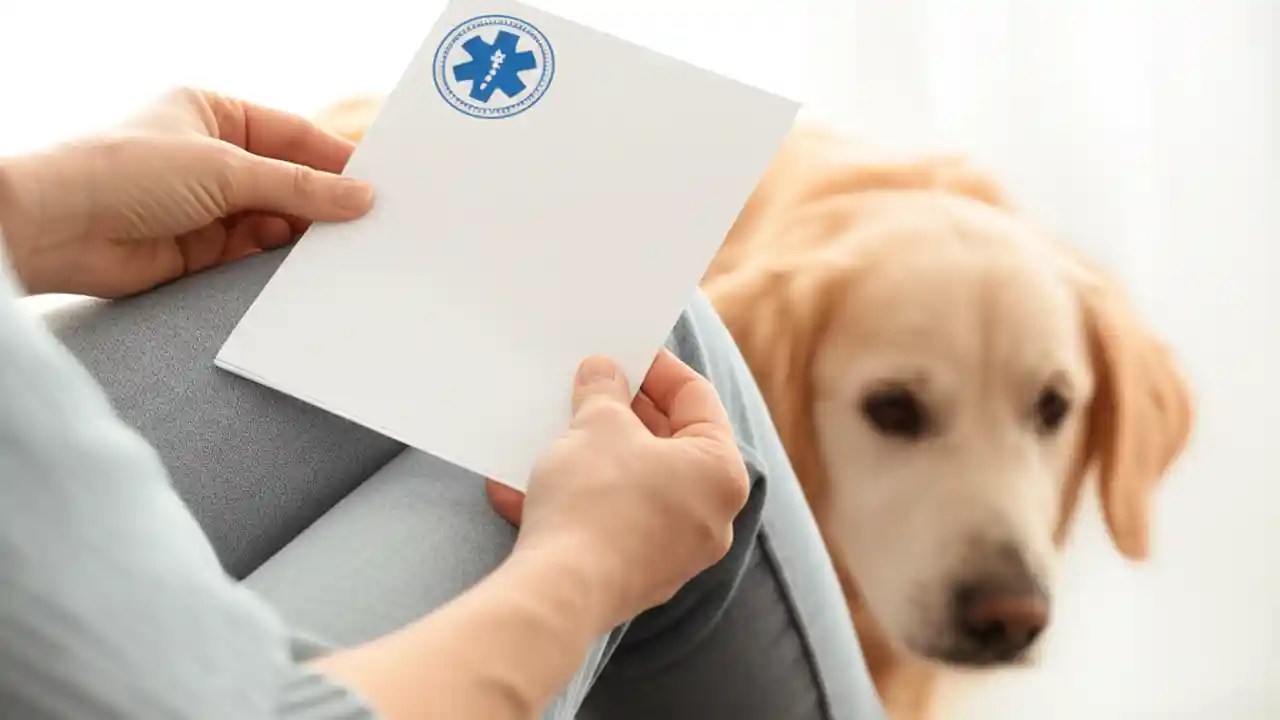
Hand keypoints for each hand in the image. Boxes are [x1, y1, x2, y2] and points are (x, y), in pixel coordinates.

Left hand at [0, 88, 373, 296]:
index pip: (291, 134)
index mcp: (213, 113)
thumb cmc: (126, 171)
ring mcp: (203, 204)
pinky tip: (297, 265)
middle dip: (321, 201)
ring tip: (339, 248)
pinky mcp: (197, 249)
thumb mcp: (226, 168)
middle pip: (285, 180)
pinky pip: (250, 253)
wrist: (58, 228)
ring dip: (298, 233)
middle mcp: (209, 156)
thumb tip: (359, 196)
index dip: (334, 158)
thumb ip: (298, 187)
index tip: (376, 182)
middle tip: (369, 221)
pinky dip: (272, 259)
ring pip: (272, 220)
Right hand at [488, 350, 750, 629]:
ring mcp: (674, 553)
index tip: (624, 353)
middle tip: (589, 387)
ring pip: (635, 486)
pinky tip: (526, 489)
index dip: (657, 367)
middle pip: (669, 445)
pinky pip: (609, 523)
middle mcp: (711, 517)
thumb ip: (605, 390)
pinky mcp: (634, 578)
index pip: (697, 398)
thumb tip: (604, 373)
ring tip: (558, 430)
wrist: (560, 591)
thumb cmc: (596, 499)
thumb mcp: (598, 423)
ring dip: (595, 456)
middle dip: (622, 413)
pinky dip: (577, 500)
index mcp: (722, 472)